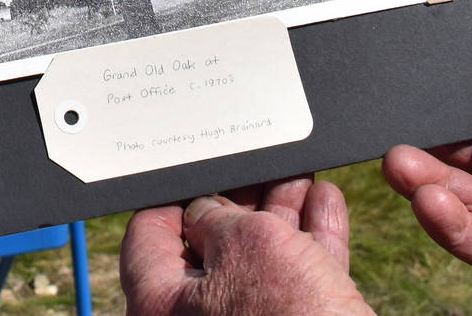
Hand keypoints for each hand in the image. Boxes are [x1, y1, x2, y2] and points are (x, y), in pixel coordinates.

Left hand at [121, 178, 373, 315]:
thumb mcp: (245, 243)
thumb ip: (217, 215)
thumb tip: (207, 211)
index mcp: (161, 304)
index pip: (148, 235)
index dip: (174, 195)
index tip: (195, 171)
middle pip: (210, 245)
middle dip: (239, 200)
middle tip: (253, 168)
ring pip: (261, 259)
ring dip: (282, 213)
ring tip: (296, 175)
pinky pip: (297, 278)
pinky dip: (311, 239)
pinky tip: (324, 202)